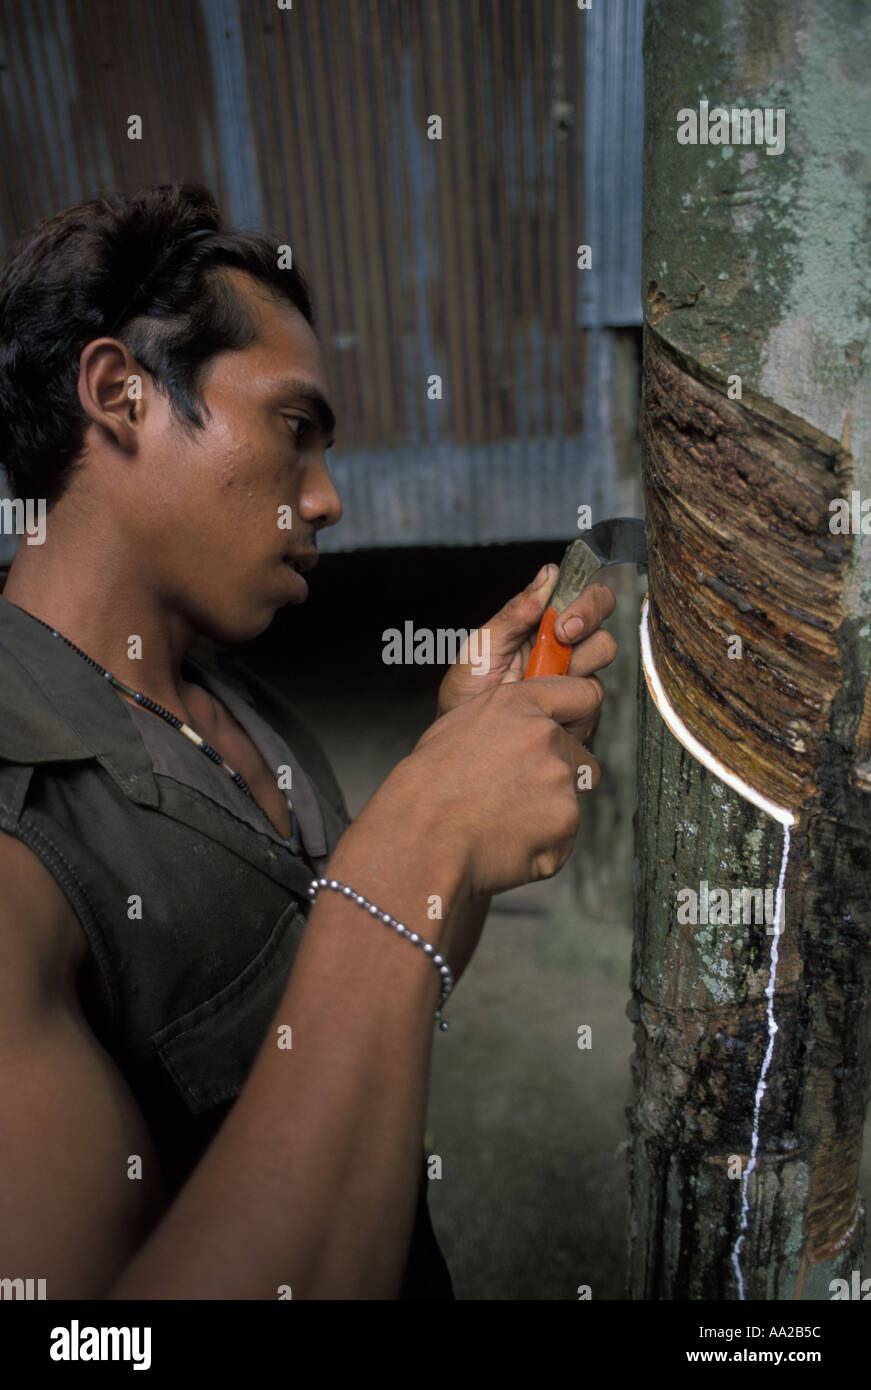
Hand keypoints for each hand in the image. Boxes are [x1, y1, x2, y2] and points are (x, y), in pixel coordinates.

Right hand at [359, 674, 603, 901]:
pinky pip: (563, 837)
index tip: (572, 731)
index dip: (579, 717)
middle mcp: (545, 738)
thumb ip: (507, 720)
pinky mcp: (565, 825)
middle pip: (580, 758)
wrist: (420, 839)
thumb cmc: (426, 789)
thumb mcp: (459, 727)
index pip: (583, 695)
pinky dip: (541, 845)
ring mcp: (559, 782)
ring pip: (570, 800)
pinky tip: (504, 842)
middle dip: (557, 777)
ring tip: (499, 822)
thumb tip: (526, 729)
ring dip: (546, 813)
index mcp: (518, 706)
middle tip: (513, 796)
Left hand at [437, 566, 616, 744]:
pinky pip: (592, 699)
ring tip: (538, 681)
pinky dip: (570, 700)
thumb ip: (517, 611)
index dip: (585, 601)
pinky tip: (543, 707)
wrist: (463, 738)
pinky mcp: (579, 709)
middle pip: (602, 620)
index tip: (562, 620)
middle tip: (561, 640)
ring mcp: (573, 677)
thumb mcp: (483, 645)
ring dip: (575, 663)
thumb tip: (549, 572)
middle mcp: (564, 648)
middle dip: (588, 622)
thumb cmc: (467, 690)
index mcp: (541, 624)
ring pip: (602, 656)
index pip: (582, 597)